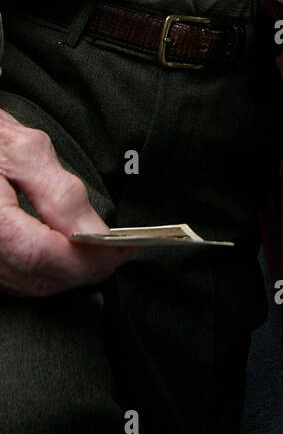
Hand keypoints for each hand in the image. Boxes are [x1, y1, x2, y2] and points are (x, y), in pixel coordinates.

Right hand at [0, 107, 131, 296]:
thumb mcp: (20, 149)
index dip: (83, 260)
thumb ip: (59, 192)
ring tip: (96, 256)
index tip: (121, 252)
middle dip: (80, 271)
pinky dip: (39, 273)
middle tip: (117, 256)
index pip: (39, 255)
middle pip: (31, 278)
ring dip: (62, 276)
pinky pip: (9, 277)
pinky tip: (62, 258)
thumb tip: (95, 233)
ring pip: (21, 284)